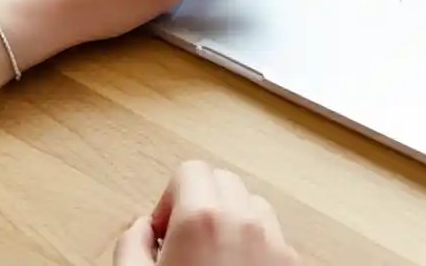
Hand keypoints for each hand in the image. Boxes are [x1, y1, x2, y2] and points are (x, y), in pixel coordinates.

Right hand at [114, 160, 300, 265]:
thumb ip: (131, 244)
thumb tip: (142, 227)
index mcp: (203, 220)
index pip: (190, 169)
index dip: (170, 197)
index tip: (164, 229)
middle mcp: (246, 223)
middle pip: (224, 181)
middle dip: (201, 203)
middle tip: (182, 242)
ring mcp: (276, 242)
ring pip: (252, 205)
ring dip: (231, 221)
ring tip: (211, 257)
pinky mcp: (294, 261)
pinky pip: (273, 235)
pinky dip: (255, 243)